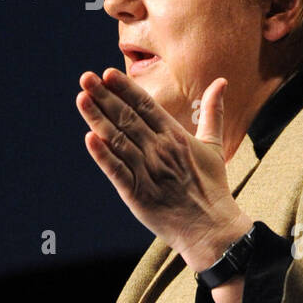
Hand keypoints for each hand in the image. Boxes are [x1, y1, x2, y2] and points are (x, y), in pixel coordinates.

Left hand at [76, 68, 251, 267]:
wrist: (211, 229)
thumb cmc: (211, 186)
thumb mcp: (213, 145)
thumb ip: (213, 111)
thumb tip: (221, 81)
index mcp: (175, 136)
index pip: (145, 105)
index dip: (124, 88)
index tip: (107, 73)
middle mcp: (159, 150)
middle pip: (126, 117)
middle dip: (104, 96)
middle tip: (85, 78)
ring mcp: (147, 171)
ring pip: (117, 140)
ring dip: (97, 118)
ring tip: (81, 98)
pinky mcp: (137, 193)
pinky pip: (116, 171)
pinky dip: (102, 155)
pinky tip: (89, 139)